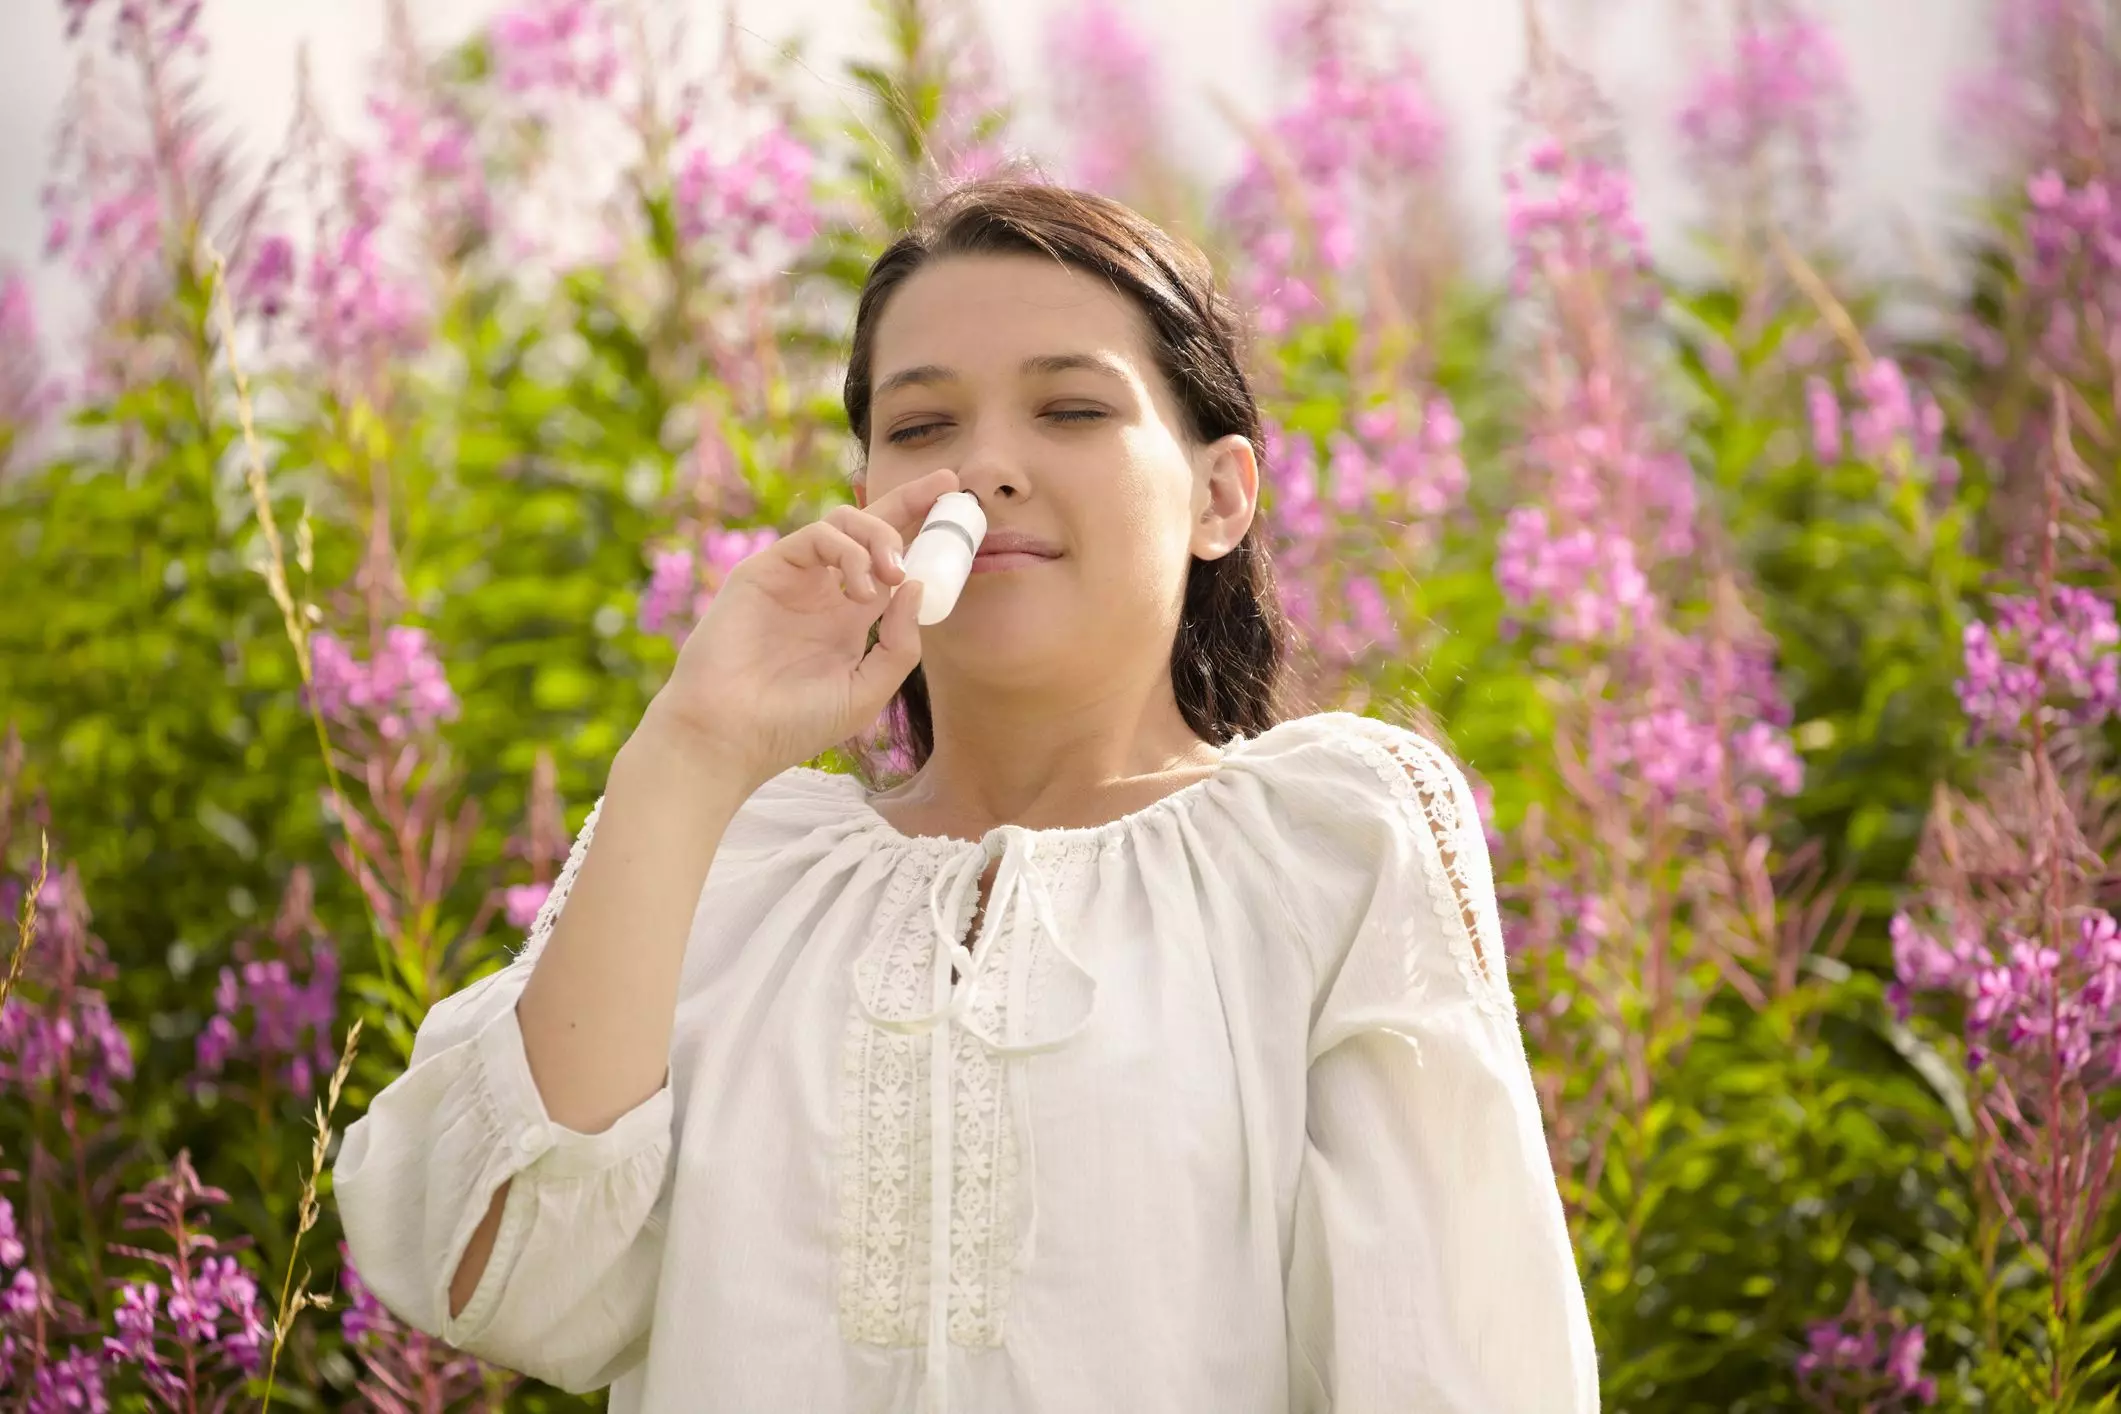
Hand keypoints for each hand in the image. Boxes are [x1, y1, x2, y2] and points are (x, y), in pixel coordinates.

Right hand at [634, 468, 959, 788]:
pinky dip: (849, 553)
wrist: (730, 737)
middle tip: (946, 487)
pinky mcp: (765, 571)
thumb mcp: (866, 691)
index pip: (889, 565)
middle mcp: (822, 592)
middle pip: (870, 528)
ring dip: (881, 537)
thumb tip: (917, 585)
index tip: (956, 511)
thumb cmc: (792, 725)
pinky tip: (862, 591)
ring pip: (844, 523)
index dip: (920, 536)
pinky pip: (816, 537)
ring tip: (894, 575)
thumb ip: (899, 643)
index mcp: (847, 619)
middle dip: (910, 500)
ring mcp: (793, 579)